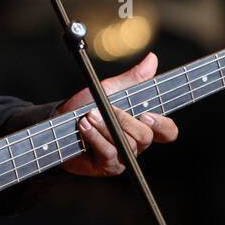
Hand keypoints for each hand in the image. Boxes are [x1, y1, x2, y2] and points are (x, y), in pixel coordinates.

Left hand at [55, 52, 178, 176]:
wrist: (58, 124)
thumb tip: (152, 59)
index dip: (163, 125)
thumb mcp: (109, 89)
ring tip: (88, 115)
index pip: (167, 131)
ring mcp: (123, 157)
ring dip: (106, 126)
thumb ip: (132, 78)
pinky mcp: (107, 166)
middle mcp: (136, 143)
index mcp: (142, 125)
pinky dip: (95, 137)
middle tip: (107, 108)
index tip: (147, 115)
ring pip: (126, 144)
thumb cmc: (86, 106)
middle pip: (145, 136)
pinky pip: (109, 152)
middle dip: (124, 120)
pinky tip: (84, 127)